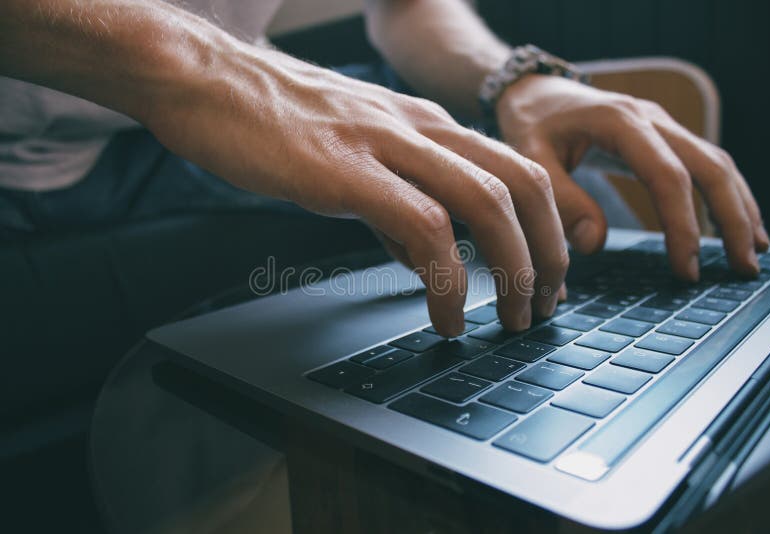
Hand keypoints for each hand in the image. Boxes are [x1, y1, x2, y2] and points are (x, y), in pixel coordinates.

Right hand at [144, 47, 568, 335]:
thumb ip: (393, 204)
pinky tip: (445, 315)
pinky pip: (424, 228)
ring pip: (487, 202)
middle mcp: (419, 127)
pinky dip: (448, 281)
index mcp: (424, 125)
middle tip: (545, 307)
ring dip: (513, 270)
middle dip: (548, 254)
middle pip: (522, 185)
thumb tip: (420, 254)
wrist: (203, 81)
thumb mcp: (352, 158)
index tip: (544, 276)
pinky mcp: (346, 170)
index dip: (544, 230)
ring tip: (512, 318)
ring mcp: (385, 144)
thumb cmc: (271, 121)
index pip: (516, 171)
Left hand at [496, 75, 769, 280]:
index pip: (666, 176)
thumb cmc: (530, 126)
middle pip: (709, 167)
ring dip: (740, 208)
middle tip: (742, 268)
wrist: (535, 91)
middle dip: (731, 219)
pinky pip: (706, 163)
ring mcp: (663, 124)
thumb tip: (595, 243)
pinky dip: (727, 194)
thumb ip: (560, 199)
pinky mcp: (664, 136)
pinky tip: (737, 223)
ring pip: (717, 164)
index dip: (682, 225)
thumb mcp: (530, 160)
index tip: (686, 268)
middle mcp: (651, 118)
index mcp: (619, 122)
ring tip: (753, 252)